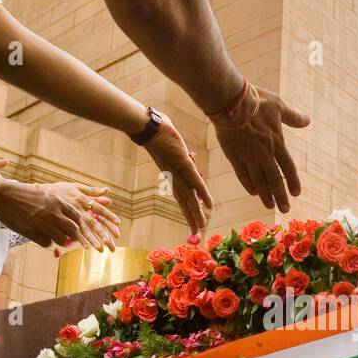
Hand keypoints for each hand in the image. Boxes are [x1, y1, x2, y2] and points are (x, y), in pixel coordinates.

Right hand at [0, 177, 120, 250]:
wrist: (2, 196)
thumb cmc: (23, 195)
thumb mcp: (44, 196)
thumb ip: (56, 206)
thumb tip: (66, 218)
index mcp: (57, 202)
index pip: (77, 216)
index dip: (81, 226)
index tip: (83, 231)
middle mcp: (53, 213)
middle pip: (73, 230)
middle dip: (77, 238)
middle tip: (78, 242)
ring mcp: (43, 224)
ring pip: (62, 239)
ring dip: (62, 242)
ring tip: (58, 239)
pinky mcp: (33, 232)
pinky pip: (47, 243)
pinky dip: (48, 243)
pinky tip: (43, 238)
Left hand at [142, 116, 212, 233]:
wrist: (148, 125)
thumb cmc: (156, 128)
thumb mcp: (169, 140)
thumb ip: (174, 144)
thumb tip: (175, 141)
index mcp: (173, 173)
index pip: (182, 195)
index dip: (188, 209)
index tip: (191, 221)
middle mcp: (176, 176)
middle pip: (185, 201)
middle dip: (191, 217)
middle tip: (195, 233)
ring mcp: (179, 172)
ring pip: (190, 197)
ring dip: (197, 213)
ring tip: (200, 228)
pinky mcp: (183, 165)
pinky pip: (196, 182)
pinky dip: (204, 194)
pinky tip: (209, 205)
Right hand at [212, 84, 309, 211]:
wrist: (232, 102)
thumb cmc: (257, 101)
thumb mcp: (279, 106)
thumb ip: (293, 118)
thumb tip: (308, 120)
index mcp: (277, 143)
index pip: (288, 168)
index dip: (293, 182)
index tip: (296, 194)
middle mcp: (265, 154)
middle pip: (275, 180)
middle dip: (281, 196)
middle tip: (285, 209)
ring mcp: (249, 157)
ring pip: (259, 181)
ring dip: (266, 195)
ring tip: (270, 206)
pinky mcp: (234, 156)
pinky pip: (243, 175)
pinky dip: (249, 185)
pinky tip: (253, 193)